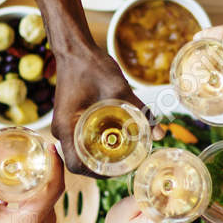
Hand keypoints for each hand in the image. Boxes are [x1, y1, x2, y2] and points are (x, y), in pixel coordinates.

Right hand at [0, 149, 64, 222]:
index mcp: (35, 216)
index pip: (55, 186)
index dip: (56, 166)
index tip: (52, 148)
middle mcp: (45, 217)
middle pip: (55, 185)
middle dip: (50, 164)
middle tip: (41, 146)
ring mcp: (45, 219)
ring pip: (50, 190)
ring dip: (46, 174)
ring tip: (37, 155)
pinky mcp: (41, 219)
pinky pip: (45, 197)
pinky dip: (40, 184)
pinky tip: (30, 173)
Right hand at [50, 42, 142, 176]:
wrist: (75, 49)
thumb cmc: (92, 66)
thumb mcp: (119, 89)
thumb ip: (140, 111)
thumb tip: (162, 133)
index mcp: (66, 127)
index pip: (77, 166)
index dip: (98, 173)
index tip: (118, 169)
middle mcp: (61, 130)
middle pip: (79, 162)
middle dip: (102, 166)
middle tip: (125, 163)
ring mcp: (63, 125)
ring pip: (79, 152)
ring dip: (98, 156)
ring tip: (122, 154)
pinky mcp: (67, 119)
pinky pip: (79, 140)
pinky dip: (94, 144)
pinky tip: (114, 138)